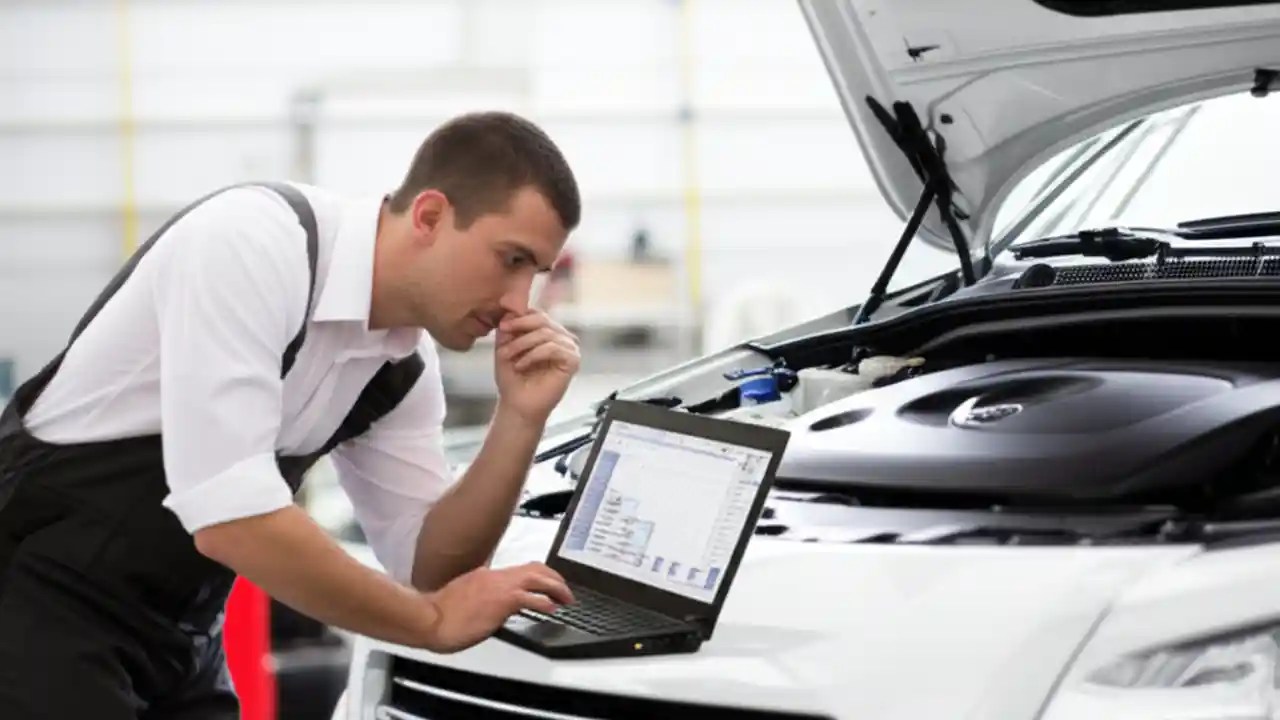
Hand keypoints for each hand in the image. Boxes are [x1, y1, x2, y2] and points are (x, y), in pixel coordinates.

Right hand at [421, 562, 574, 652]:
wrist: (429, 619)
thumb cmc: (439, 614)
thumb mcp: (462, 597)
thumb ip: (478, 596)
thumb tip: (488, 606)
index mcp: (484, 575)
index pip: (517, 570)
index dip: (535, 575)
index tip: (545, 583)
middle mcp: (494, 576)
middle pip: (533, 568)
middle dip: (552, 576)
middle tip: (563, 588)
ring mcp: (499, 586)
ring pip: (537, 578)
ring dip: (555, 586)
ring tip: (566, 596)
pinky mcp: (502, 601)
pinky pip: (531, 598)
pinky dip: (545, 601)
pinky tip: (553, 607)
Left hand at [494, 310, 579, 424]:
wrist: (518, 404)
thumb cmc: (513, 378)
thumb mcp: (505, 347)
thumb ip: (508, 328)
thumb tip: (510, 310)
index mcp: (549, 332)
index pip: (537, 314)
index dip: (519, 317)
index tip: (502, 327)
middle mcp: (562, 337)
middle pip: (543, 319)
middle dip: (519, 327)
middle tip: (503, 335)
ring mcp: (570, 349)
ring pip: (546, 333)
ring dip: (522, 344)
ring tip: (507, 356)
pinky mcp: (573, 361)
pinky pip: (553, 348)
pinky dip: (533, 355)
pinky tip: (522, 365)